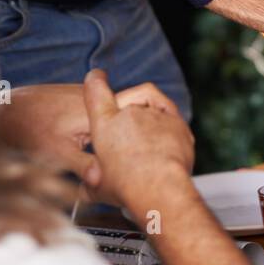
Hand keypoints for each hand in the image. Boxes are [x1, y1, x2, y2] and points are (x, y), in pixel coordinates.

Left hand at [0, 80, 180, 182]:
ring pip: (119, 104)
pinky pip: (105, 107)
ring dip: (131, 118)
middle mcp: (95, 98)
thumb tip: (104, 182)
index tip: (173, 122)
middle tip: (165, 134)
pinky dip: (114, 119)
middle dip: (149, 117)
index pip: (139, 100)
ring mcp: (86, 96)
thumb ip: (83, 166)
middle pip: (134, 101)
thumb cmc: (28, 129)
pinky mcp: (77, 99)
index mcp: (95, 109)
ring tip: (144, 140)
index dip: (159, 109)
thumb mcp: (56, 152)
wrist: (4, 109)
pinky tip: (113, 138)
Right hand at [81, 69, 194, 213]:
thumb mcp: (96, 187)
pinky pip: (171, 119)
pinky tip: (165, 144)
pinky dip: (168, 129)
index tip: (96, 76)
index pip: (95, 90)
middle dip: (127, 119)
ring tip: (147, 144)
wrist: (159, 187)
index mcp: (105, 122)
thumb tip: (87, 187)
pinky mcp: (176, 122)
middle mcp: (129, 112)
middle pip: (128, 103)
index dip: (95, 81)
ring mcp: (155, 115)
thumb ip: (89, 181)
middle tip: (128, 142)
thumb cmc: (126, 185)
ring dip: (149, 123)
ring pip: (151, 108)